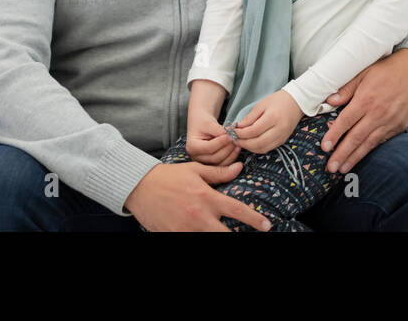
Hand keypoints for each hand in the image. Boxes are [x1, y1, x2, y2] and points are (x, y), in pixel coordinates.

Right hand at [124, 162, 270, 231]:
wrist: (140, 187)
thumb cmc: (169, 177)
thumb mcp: (195, 170)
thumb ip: (218, 172)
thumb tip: (239, 167)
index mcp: (207, 197)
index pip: (237, 210)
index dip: (255, 219)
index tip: (267, 226)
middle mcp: (199, 215)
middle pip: (226, 235)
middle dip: (238, 238)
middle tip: (247, 237)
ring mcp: (186, 228)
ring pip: (210, 239)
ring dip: (218, 237)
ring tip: (222, 233)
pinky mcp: (174, 235)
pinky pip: (191, 240)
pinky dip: (198, 236)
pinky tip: (201, 233)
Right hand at [186, 114, 240, 165]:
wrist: (202, 124)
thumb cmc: (203, 122)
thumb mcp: (208, 123)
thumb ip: (218, 130)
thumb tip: (230, 135)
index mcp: (192, 147)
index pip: (208, 148)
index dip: (221, 143)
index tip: (230, 136)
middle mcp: (196, 157)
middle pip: (215, 158)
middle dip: (227, 148)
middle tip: (236, 139)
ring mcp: (204, 161)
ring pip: (220, 163)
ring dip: (231, 154)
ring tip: (237, 143)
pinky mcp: (212, 163)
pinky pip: (223, 164)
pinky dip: (232, 157)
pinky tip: (237, 148)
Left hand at [233, 90, 301, 154]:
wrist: (296, 102)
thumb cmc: (278, 101)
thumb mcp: (261, 104)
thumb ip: (250, 118)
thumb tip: (238, 128)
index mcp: (272, 118)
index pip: (253, 131)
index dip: (241, 133)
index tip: (232, 131)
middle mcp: (279, 130)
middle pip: (258, 143)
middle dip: (243, 143)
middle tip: (234, 139)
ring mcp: (282, 137)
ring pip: (263, 149)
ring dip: (249, 148)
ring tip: (240, 142)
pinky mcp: (283, 141)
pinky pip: (268, 149)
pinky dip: (257, 148)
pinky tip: (250, 144)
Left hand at [321, 48, 407, 173]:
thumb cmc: (386, 70)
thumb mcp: (363, 73)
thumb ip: (346, 88)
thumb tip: (329, 101)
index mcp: (366, 99)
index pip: (346, 121)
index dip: (334, 135)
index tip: (324, 147)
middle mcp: (378, 113)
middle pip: (356, 138)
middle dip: (342, 154)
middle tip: (331, 167)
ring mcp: (389, 122)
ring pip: (368, 144)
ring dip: (354, 158)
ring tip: (343, 169)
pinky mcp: (399, 127)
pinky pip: (381, 142)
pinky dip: (370, 151)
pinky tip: (360, 158)